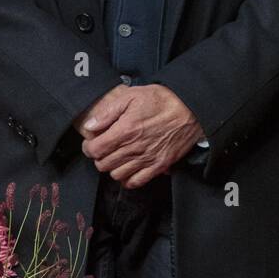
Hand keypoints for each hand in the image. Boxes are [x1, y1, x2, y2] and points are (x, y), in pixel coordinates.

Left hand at [73, 84, 203, 187]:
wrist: (190, 109)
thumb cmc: (162, 100)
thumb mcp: (132, 96)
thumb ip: (108, 112)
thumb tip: (91, 126)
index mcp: (125, 130)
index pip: (95, 149)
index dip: (88, 147)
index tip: (91, 143)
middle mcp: (134, 148)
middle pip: (104, 164)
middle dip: (99, 157)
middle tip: (103, 149)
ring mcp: (147, 159)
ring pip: (117, 175)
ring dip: (112, 168)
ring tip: (115, 158)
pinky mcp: (159, 166)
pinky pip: (136, 182)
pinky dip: (128, 179)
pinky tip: (128, 169)